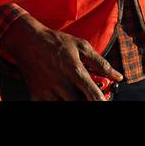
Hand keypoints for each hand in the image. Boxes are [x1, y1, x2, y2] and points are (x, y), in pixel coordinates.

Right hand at [5, 17, 122, 100]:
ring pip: (66, 105)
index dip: (101, 100)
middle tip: (89, 94)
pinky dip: (59, 100)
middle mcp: (60, 82)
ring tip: (75, 91)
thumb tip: (117, 76)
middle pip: (79, 102)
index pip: (92, 93)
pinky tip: (62, 93)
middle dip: (87, 100)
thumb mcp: (81, 46)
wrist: (27, 40)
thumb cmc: (56, 41)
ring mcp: (47, 90)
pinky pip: (51, 104)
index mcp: (73, 69)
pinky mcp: (37, 94)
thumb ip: (100, 63)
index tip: (104, 101)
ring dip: (73, 100)